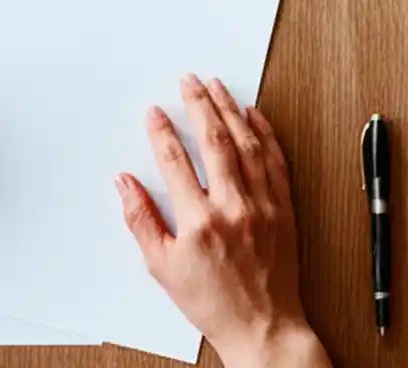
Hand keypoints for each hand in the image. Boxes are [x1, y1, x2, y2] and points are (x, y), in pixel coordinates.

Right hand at [115, 75, 328, 367]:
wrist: (262, 326)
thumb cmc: (211, 301)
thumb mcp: (161, 266)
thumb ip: (140, 219)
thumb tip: (124, 183)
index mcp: (198, 221)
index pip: (175, 160)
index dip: (161, 130)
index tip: (155, 112)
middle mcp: (233, 206)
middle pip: (214, 140)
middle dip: (198, 104)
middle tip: (188, 81)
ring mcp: (263, 204)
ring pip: (247, 143)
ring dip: (230, 109)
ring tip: (217, 86)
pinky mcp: (284, 208)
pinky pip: (276, 160)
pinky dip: (265, 132)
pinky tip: (254, 115)